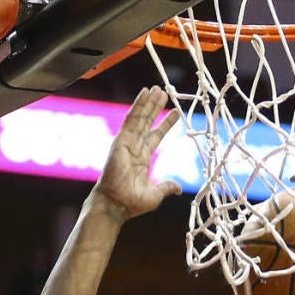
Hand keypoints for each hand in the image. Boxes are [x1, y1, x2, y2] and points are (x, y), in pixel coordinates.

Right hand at [93, 87, 181, 219]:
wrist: (116, 205)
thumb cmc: (131, 203)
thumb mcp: (156, 194)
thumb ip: (167, 187)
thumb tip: (178, 188)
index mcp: (142, 158)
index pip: (155, 136)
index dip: (165, 124)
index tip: (175, 113)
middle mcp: (134, 148)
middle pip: (147, 122)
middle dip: (156, 108)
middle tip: (164, 93)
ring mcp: (127, 143)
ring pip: (140, 117)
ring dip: (148, 102)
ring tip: (157, 89)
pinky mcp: (121, 140)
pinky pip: (131, 119)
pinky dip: (138, 105)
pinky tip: (145, 93)